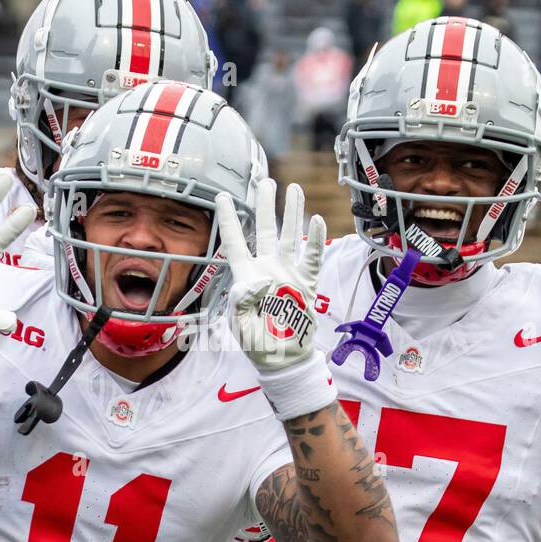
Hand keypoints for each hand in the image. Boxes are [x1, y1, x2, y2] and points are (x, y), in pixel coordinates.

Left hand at [215, 180, 325, 371]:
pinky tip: (318, 221)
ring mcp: (287, 275)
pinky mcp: (305, 285)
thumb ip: (243, 302)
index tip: (223, 196)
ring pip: (289, 237)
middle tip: (265, 182)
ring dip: (292, 214)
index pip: (234, 241)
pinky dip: (315, 241)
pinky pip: (311, 258)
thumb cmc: (258, 344)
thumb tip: (250, 283)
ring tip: (294, 189)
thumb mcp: (242, 325)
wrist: (284, 359)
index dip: (228, 219)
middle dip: (265, 206)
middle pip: (264, 230)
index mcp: (246, 276)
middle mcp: (266, 269)